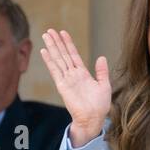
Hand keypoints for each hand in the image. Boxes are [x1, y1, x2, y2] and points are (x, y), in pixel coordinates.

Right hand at [40, 28, 110, 142]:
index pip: (74, 55)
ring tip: (46, 35)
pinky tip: (44, 51)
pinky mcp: (62, 86)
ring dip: (52, 47)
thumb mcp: (104, 85)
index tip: (63, 33)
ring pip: (58, 59)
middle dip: (57, 42)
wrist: (93, 119)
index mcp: (83, 74)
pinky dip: (49, 61)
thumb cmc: (100, 106)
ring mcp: (67, 79)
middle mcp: (73, 75)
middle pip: (63, 54)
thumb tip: (102, 57)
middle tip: (50, 30)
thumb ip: (102, 72)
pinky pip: (55, 71)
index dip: (68, 44)